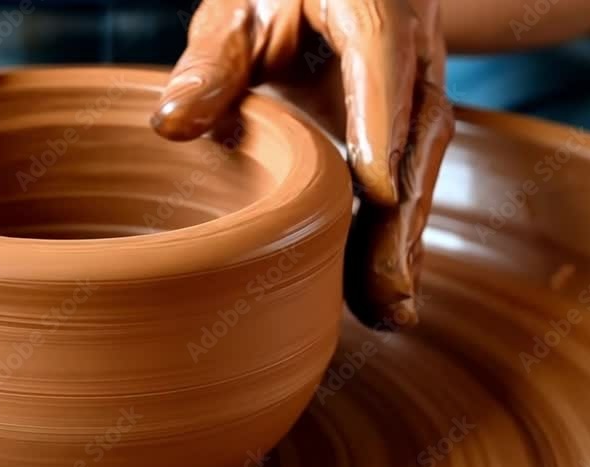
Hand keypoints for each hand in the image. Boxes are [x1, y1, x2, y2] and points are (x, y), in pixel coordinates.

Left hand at [153, 0, 454, 327]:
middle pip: (415, 136)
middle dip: (402, 218)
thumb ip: (211, 63)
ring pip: (418, 168)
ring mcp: (417, 91)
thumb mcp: (236, 13)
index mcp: (371, 6)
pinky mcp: (408, 126)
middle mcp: (410, 51)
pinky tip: (382, 291)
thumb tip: (171, 125)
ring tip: (389, 313)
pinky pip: (406, 180)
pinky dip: (394, 236)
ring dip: (404, 241)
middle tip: (388, 293)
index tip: (379, 194)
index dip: (382, 126)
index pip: (382, 65)